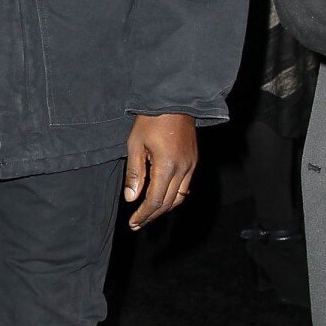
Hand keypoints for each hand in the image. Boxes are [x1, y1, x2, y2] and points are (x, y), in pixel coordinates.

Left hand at [124, 112, 196, 229]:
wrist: (175, 101)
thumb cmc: (151, 120)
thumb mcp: (135, 145)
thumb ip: (134, 173)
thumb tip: (131, 198)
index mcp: (167, 166)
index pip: (155, 200)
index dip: (144, 214)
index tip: (133, 222)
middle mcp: (183, 169)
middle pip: (168, 203)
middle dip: (152, 216)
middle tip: (137, 223)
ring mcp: (191, 165)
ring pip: (179, 197)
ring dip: (164, 209)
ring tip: (148, 215)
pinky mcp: (194, 161)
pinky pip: (185, 186)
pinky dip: (173, 197)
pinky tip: (162, 198)